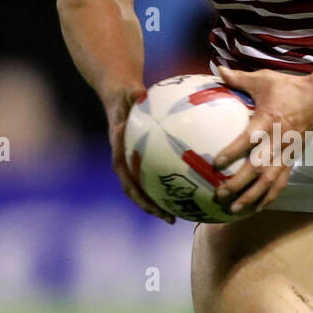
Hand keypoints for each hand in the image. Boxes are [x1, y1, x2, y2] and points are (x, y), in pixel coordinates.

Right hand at [105, 85, 174, 223]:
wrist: (117, 93)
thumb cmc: (124, 93)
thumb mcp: (128, 92)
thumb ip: (133, 95)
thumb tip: (139, 92)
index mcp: (120, 150)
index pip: (126, 178)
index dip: (138, 195)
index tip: (151, 206)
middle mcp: (126, 159)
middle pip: (138, 191)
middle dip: (153, 207)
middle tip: (172, 219)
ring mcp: (135, 160)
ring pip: (148, 186)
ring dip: (163, 200)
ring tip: (185, 212)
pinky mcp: (145, 157)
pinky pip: (159, 172)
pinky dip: (173, 181)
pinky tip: (195, 185)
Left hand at [213, 65, 312, 213]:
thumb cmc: (289, 89)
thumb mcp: (264, 79)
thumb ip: (239, 78)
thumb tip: (216, 69)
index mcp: (268, 121)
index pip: (249, 140)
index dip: (233, 152)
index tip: (217, 163)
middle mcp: (278, 142)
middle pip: (258, 168)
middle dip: (239, 183)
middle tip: (220, 194)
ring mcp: (286, 154)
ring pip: (269, 181)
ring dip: (252, 196)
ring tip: (234, 209)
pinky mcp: (292, 160)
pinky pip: (280, 182)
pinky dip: (269, 197)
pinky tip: (256, 208)